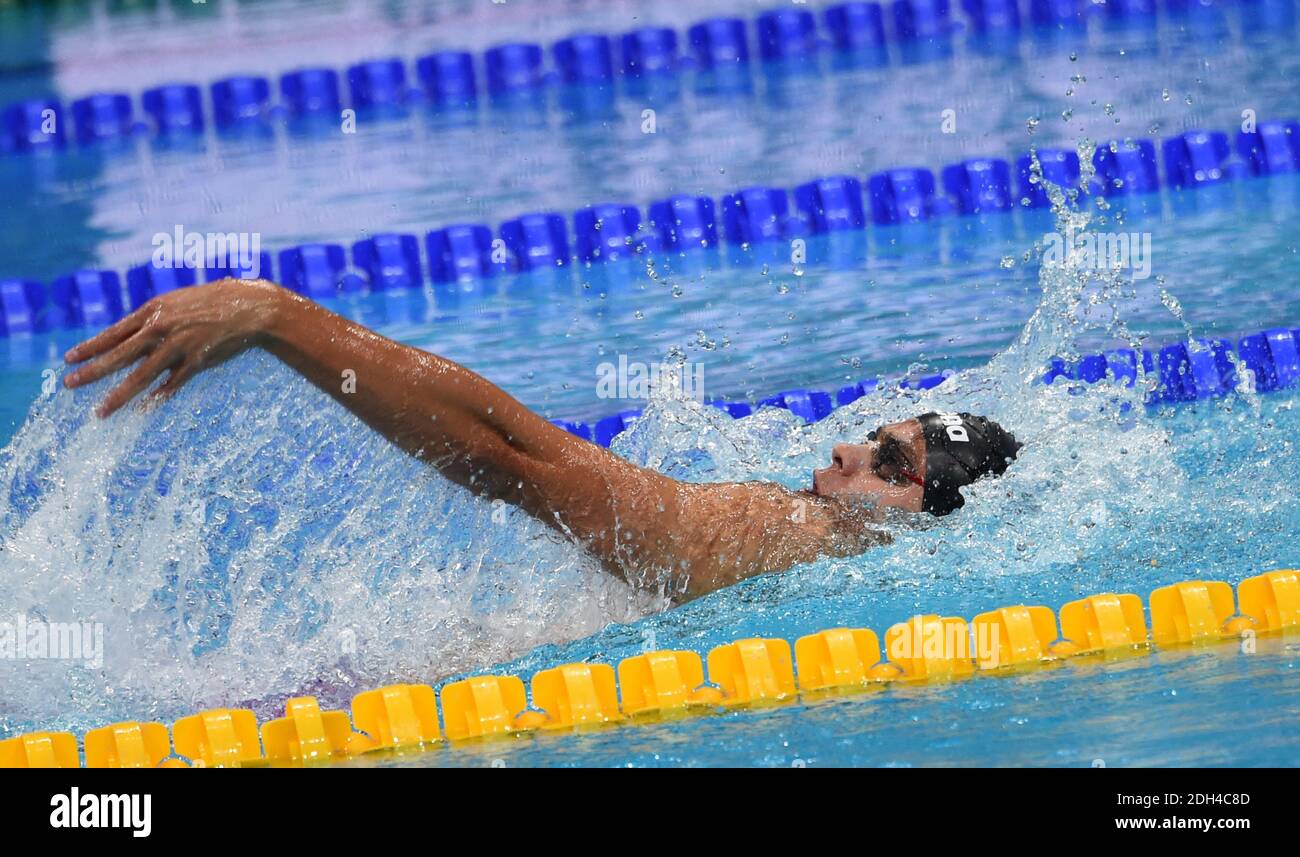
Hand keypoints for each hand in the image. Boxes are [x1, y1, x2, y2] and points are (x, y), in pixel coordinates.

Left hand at [64, 278, 287, 416]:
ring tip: (99, 411)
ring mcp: (178, 347)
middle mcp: (160, 329)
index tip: (69, 360)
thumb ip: (154, 320)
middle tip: (69, 384)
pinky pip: (171, 385)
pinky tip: (142, 409)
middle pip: (119, 355)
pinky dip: (156, 398)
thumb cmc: (212, 303)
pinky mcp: (197, 363)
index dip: (90, 348)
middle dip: (92, 372)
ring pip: (141, 376)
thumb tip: (130, 337)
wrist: (250, 307)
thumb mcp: (176, 304)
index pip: (113, 333)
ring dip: (118, 396)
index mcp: (153, 312)